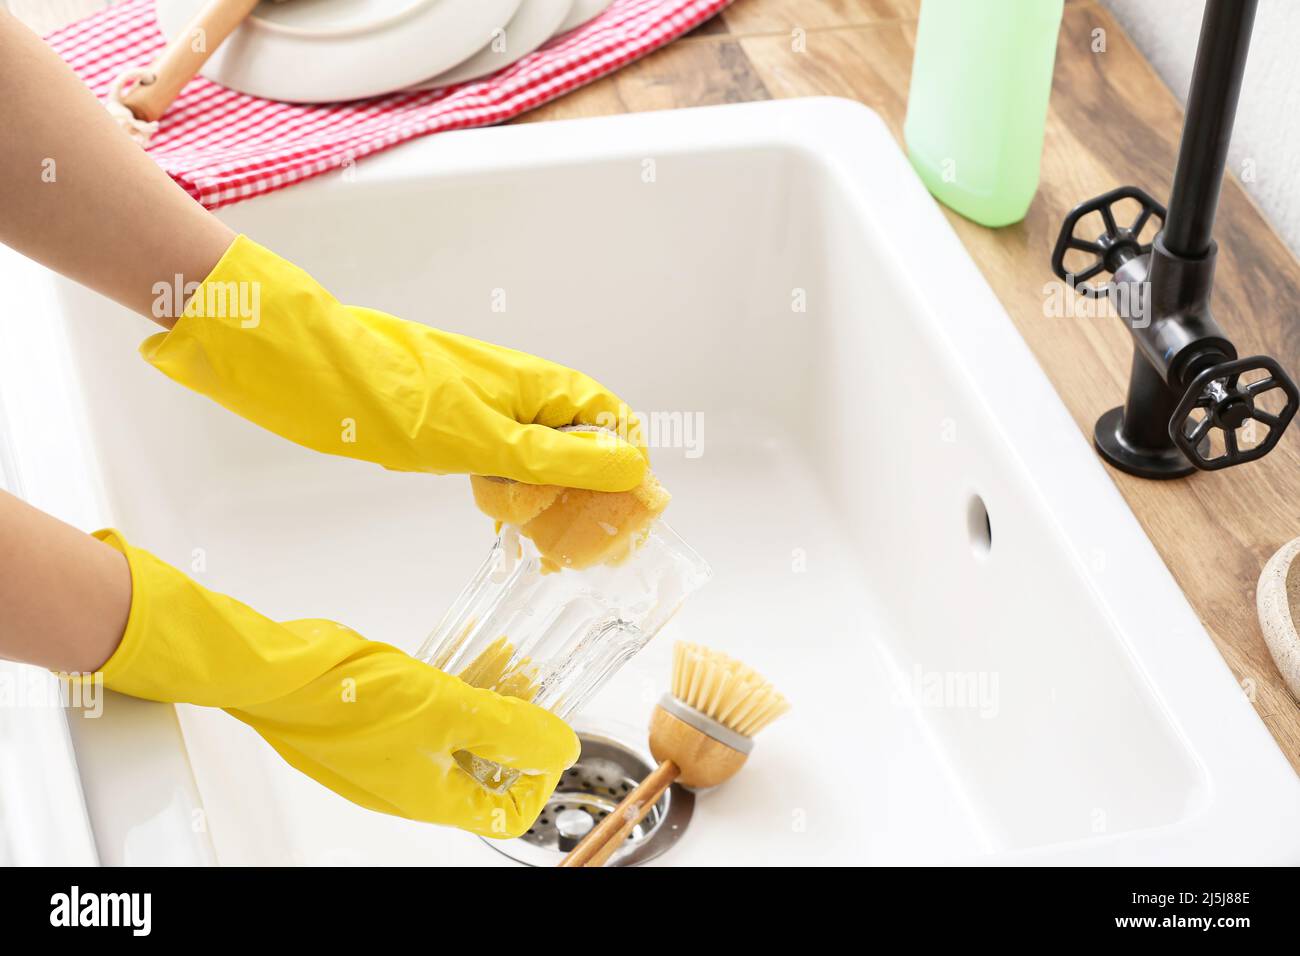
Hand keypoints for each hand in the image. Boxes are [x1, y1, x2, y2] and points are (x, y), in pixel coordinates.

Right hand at [91, 529, 578, 837]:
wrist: (276, 674)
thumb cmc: (345, 701)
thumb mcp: (446, 709)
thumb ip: (508, 728)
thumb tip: (561, 747)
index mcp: (430, 799)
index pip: (504, 816)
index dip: (538, 782)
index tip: (552, 741)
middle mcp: (413, 786)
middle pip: (485, 775)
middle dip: (518, 735)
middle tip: (538, 696)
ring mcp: (394, 755)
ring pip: (461, 740)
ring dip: (493, 708)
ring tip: (517, 668)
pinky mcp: (380, 724)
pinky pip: (434, 718)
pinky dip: (462, 694)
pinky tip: (480, 658)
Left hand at [140, 235, 647, 491]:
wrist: (304, 367)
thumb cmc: (391, 395)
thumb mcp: (484, 439)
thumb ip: (559, 459)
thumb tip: (634, 470)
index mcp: (545, 385)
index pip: (618, 428)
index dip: (625, 478)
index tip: (611, 524)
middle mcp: (527, 394)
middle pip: (587, 450)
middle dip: (580, 497)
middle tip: (556, 536)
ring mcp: (492, 410)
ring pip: (544, 463)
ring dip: (539, 498)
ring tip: (510, 518)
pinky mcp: (459, 427)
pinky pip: (505, 464)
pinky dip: (504, 491)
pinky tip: (486, 506)